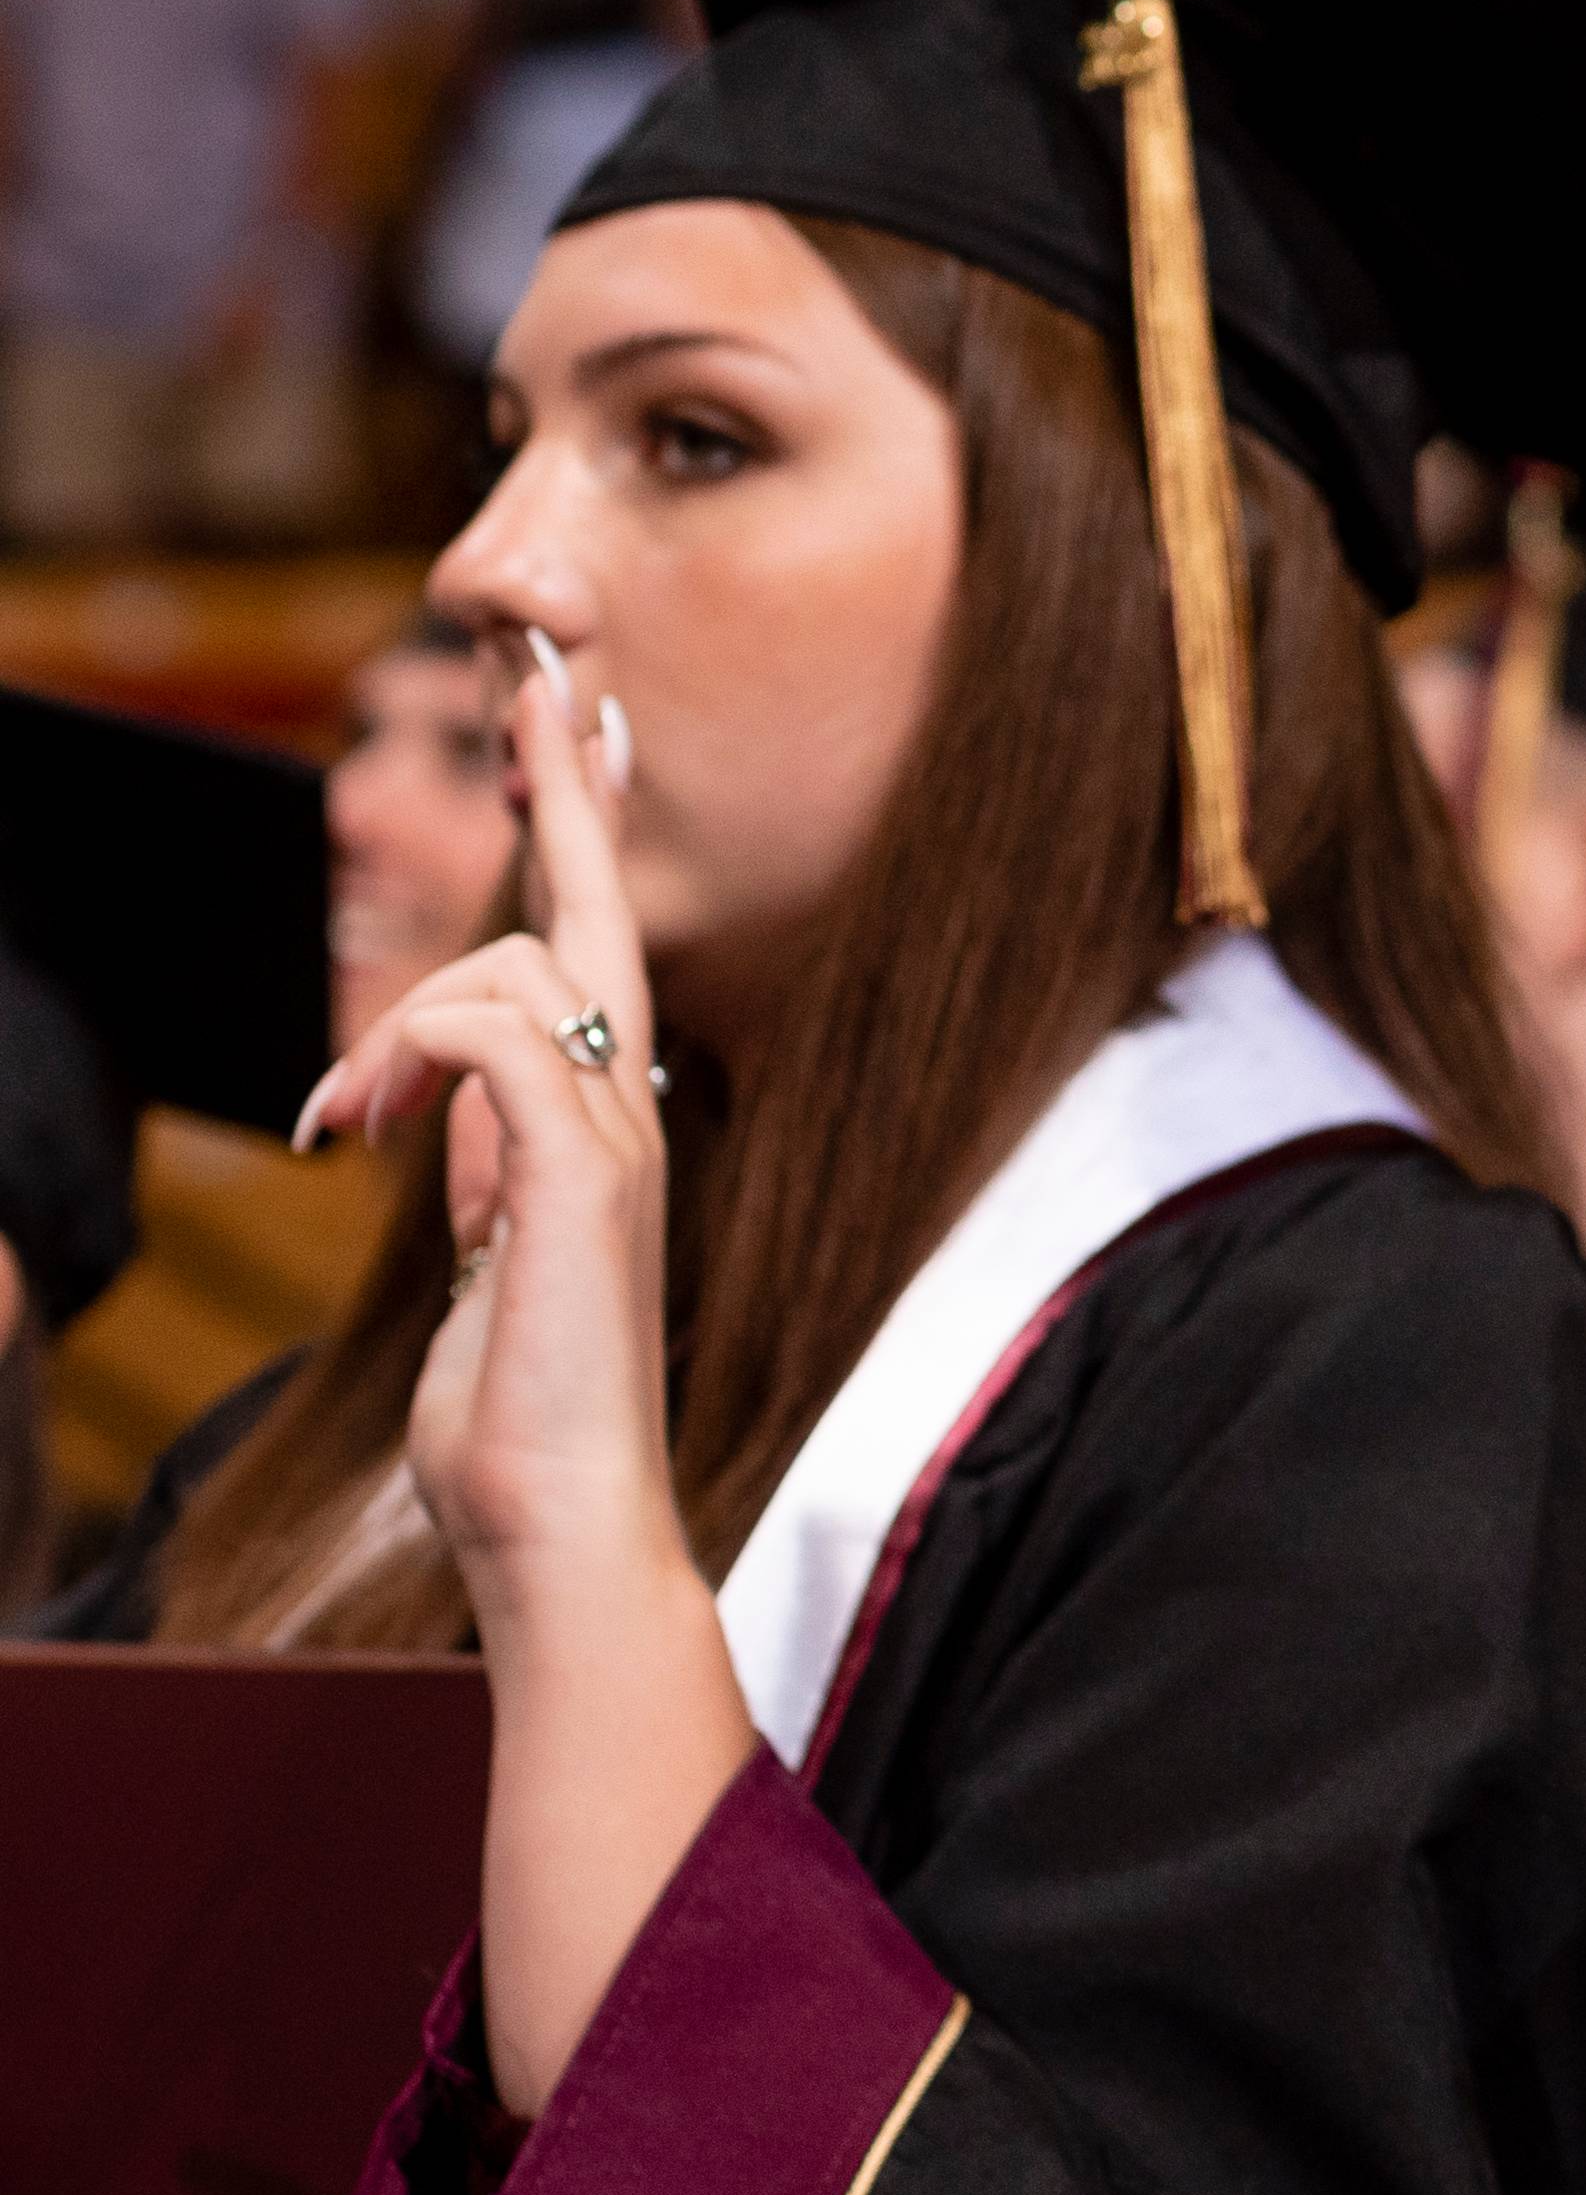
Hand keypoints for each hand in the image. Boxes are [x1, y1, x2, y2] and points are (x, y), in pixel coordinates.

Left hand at [300, 633, 757, 2112]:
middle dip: (567, 793)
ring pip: (511, 978)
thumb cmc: (518, 1427)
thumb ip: (482, 1181)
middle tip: (548, 666)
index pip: (603, 959)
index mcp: (609, 1138)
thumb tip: (448, 1121)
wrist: (562, 1529)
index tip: (575, 730)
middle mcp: (635, 1121)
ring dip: (402, 1031)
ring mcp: (620, 1145)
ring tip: (341, 1128)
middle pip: (596, 921)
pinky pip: (492, 1036)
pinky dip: (412, 1066)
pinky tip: (370, 1141)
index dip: (586, 839)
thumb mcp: (484, 1273)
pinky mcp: (586, 1177)